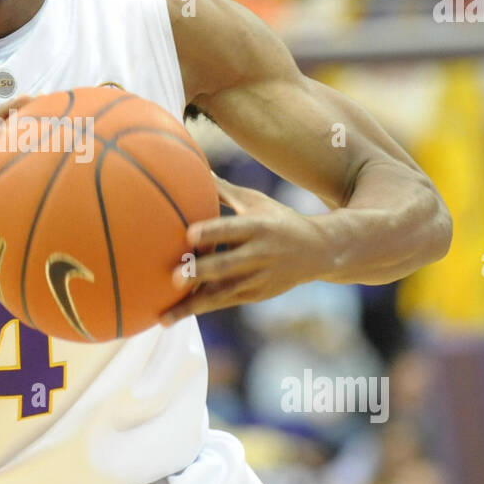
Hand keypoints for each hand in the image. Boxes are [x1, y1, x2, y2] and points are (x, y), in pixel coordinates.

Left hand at [159, 172, 333, 324]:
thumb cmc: (278, 220)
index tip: (188, 234)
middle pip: (226, 266)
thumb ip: (224, 191)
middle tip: (173, 277)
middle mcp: (260, 255)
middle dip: (200, 273)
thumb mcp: (257, 201)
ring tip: (163, 317)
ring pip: (223, 294)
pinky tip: (174, 314)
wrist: (320, 251)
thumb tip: (194, 166)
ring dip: (192, 305)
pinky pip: (225, 302)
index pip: (232, 229)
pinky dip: (201, 308)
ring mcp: (258, 279)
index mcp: (259, 227)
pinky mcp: (256, 296)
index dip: (212, 232)